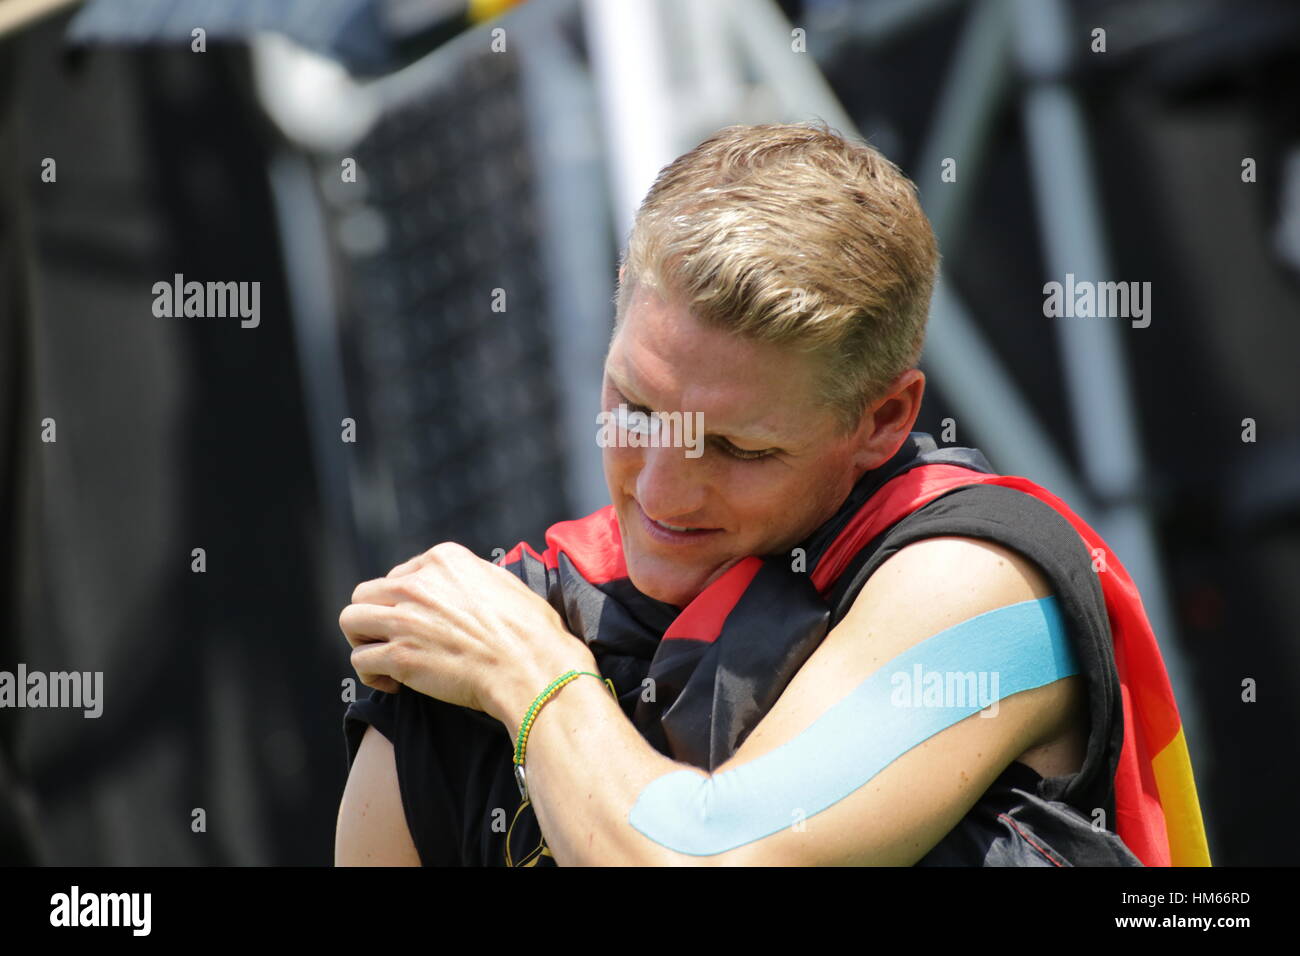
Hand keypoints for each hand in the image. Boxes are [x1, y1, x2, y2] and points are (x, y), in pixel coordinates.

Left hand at [339, 542, 590, 720]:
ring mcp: (404, 618)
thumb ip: (470, 577)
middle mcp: (417, 583)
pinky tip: (393, 683)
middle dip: (376, 617)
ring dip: (364, 640)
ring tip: (384, 658)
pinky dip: (372, 674)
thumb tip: (460, 587)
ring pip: (351, 620)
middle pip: (366, 593)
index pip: (399, 574)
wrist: (530, 667)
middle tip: (394, 639)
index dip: (404, 601)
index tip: (418, 621)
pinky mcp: (399, 655)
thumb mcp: (502, 583)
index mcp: (443, 560)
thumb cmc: (529, 631)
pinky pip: (360, 659)